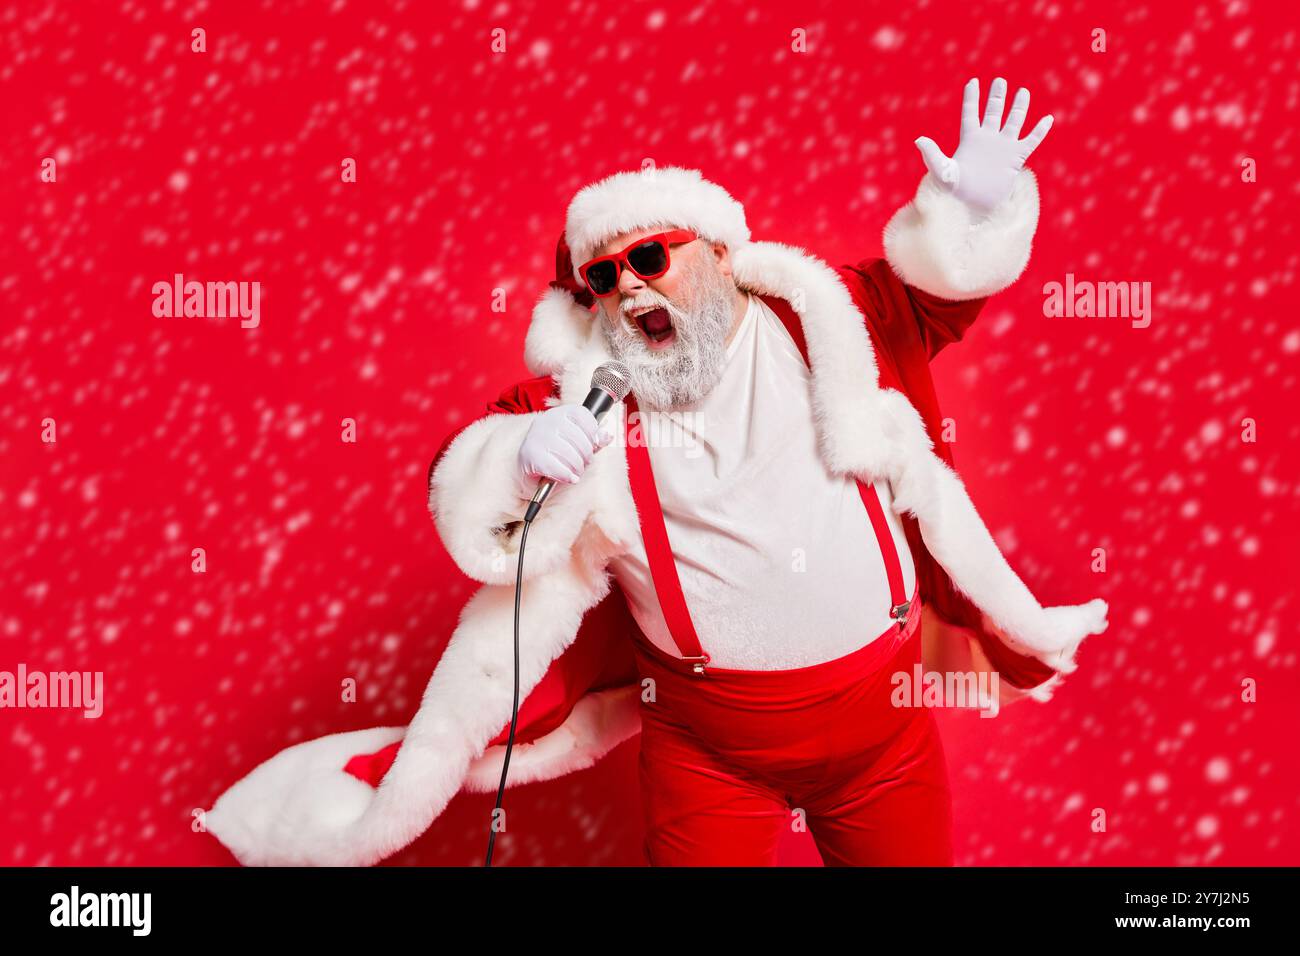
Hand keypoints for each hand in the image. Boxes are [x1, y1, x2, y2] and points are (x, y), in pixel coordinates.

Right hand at [516, 404, 613, 495]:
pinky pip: (557, 468)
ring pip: (570, 454)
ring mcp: (537, 437)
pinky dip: (567, 476)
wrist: (527, 467)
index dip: (593, 431)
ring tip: (576, 471)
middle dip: (587, 455)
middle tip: (585, 462)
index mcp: (559, 413)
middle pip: (579, 438)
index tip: (594, 443)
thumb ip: (593, 439)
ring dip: (578, 468)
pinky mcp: (531, 456)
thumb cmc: (555, 453)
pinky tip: (570, 478)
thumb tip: (607, 436)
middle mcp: (546, 421)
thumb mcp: (576, 443)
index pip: (583, 415)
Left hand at [914, 77, 1052, 213]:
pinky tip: (1048, 119)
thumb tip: (919, 139)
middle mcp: (988, 139)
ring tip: (1023, 91)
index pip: (971, 113)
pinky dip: (1039, 131)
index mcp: (970, 139)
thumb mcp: (941, 171)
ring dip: (1018, 107)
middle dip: (997, 97)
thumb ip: (932, 154)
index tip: (973, 82)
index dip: (972, 97)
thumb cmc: (954, 190)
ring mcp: (1003, 147)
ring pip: (1013, 121)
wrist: (973, 206)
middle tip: (1000, 81)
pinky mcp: (1016, 158)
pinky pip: (1031, 141)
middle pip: (993, 112)